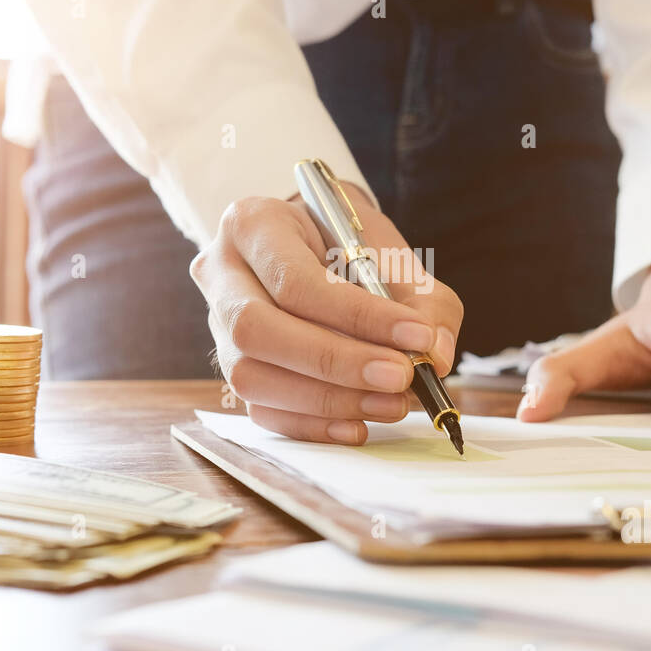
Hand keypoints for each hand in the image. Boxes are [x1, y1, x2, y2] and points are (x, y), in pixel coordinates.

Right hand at [191, 185, 462, 444]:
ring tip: (391, 403)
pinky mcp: (230, 368)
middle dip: (334, 362)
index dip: (356, 316)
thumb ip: (425, 301)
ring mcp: (216, 325)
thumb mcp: (393, 254)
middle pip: (258, 330)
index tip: (415, 337)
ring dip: (327, 400)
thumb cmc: (350, 246)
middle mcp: (221, 273)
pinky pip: (259, 410)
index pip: (294, 280)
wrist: (318, 247)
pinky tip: (358, 424)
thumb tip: (433, 357)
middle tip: (399, 377)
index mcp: (253, 224)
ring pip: (250, 377)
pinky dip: (312, 425)